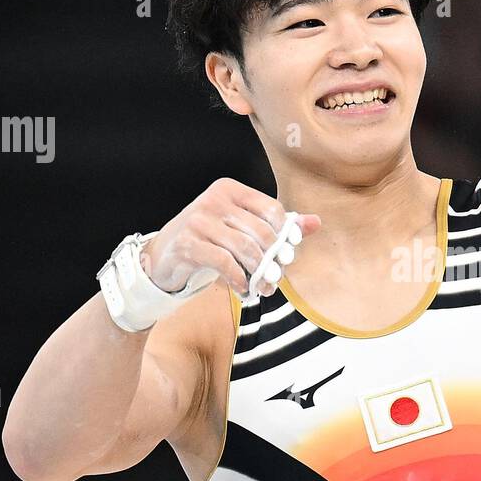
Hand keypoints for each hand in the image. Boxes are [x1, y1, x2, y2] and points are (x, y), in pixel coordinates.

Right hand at [140, 178, 320, 299]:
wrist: (164, 257)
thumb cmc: (210, 241)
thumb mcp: (242, 228)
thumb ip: (277, 225)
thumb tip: (315, 223)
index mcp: (230, 189)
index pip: (271, 209)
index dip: (285, 235)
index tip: (287, 256)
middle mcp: (214, 199)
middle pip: (261, 232)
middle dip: (273, 260)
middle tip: (276, 279)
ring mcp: (199, 219)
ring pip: (245, 248)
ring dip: (259, 274)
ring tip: (263, 288)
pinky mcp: (188, 242)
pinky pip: (224, 263)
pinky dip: (239, 280)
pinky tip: (243, 290)